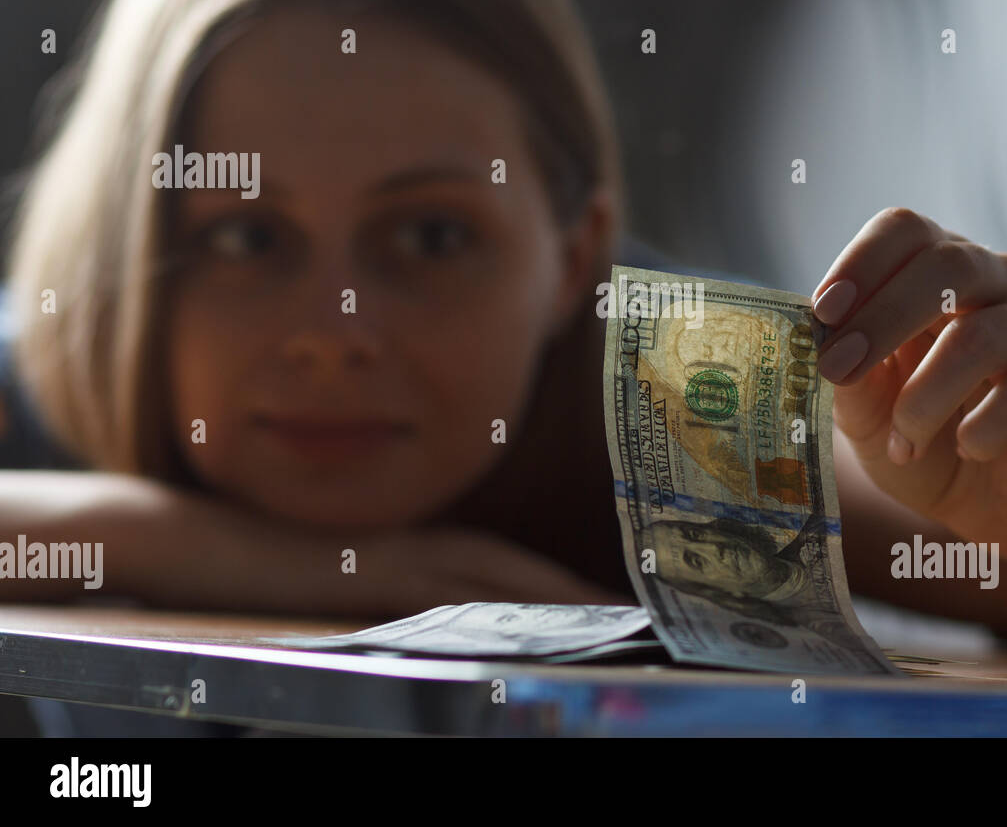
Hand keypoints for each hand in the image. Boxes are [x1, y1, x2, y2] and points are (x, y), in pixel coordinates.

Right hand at [112, 478, 630, 617]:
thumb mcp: (342, 584)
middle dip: (577, 593)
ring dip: (556, 597)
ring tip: (612, 620)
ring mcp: (401, 557)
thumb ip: (387, 594)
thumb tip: (435, 624)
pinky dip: (500, 602)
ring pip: (499, 578)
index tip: (606, 605)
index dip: (558, 584)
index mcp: (416, 548)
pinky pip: (452, 590)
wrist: (204, 546)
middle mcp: (421, 547)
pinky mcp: (378, 572)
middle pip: (517, 571)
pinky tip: (535, 619)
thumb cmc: (267, 569)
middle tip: (638, 614)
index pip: (504, 568)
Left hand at [811, 207, 1006, 554]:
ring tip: (903, 444)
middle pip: (949, 264)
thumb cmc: (915, 436)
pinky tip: (967, 449)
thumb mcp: (864, 411)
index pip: (906, 230)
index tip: (822, 314)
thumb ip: (847, 375)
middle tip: (838, 370)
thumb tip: (822, 342)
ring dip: (924, 399)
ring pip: (982, 336)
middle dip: (883, 319)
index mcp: (938, 269)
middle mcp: (998, 280)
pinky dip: (983, 429)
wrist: (983, 501)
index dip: (861, 263)